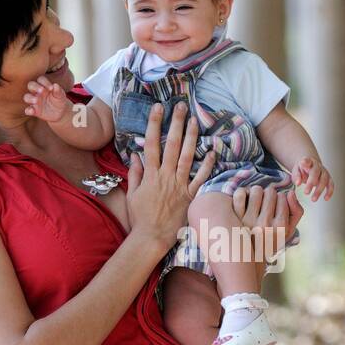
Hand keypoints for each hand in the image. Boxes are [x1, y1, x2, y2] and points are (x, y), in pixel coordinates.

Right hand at [23, 75, 69, 122]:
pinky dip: (28, 110)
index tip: (51, 88)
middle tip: (41, 90)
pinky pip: (28, 110)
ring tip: (36, 100)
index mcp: (44, 86)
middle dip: (35, 87)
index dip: (44, 82)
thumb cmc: (59, 101)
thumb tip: (56, 85)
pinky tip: (32, 111)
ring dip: (30, 98)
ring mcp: (34, 101)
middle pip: (31, 85)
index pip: (40, 80)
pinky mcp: (34, 111)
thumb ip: (58, 91)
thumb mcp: (61, 96)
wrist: (60, 113)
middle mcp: (37, 92)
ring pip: (27, 97)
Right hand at [126, 101, 215, 252]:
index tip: (158, 108)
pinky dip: (206, 166)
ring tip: (195, 121)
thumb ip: (135, 173)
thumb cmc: (139, 218)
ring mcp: (179, 186)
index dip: (155, 124)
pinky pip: (200, 179)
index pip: (152, 143)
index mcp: (150, 175)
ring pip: (186, 157)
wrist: (150, 238)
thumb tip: (135, 155)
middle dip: (176, 123)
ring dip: (191, 138)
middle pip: (171, 145)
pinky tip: (212, 152)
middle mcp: (165, 177)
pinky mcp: (189, 197)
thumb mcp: (132, 194)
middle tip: (180, 106)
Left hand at [232, 182, 303, 265]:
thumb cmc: (271, 242)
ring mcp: (248, 221)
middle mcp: (265, 224)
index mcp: (280, 227)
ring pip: (256, 190)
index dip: (281, 199)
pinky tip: (245, 201)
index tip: (277, 206)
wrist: (250, 260)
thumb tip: (290, 192)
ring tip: (256, 201)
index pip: (283, 197)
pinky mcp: (235, 219)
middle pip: (271, 192)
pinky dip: (243, 193)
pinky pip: (239, 194)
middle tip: (266, 204)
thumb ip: (296, 211)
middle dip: (270, 195)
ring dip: (257, 193)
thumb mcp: (289, 230)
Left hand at [291, 156, 333, 201]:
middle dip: (311, 183)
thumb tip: (298, 183)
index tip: (303, 163)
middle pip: (315, 173)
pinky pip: (331, 185)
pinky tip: (326, 198)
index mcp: (308, 162)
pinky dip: (329, 192)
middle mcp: (317, 166)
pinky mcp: (329, 178)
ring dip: (319, 190)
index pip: (307, 160)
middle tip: (306, 193)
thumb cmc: (303, 169)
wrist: (311, 167)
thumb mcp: (296, 170)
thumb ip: (296, 176)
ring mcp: (324, 172)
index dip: (306, 162)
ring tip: (313, 199)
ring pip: (324, 180)